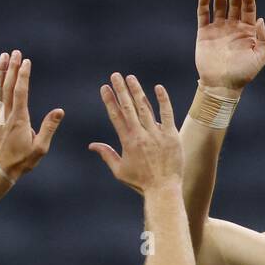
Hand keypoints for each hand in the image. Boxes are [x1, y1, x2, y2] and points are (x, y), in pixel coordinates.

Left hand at [0, 49, 64, 180]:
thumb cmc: (22, 161)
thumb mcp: (40, 148)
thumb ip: (49, 128)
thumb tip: (60, 111)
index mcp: (19, 119)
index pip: (20, 92)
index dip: (23, 75)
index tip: (26, 62)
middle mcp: (5, 114)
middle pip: (8, 85)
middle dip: (12, 67)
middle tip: (16, 52)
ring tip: (3, 56)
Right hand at [88, 73, 181, 193]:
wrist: (163, 189)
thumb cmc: (141, 182)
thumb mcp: (120, 170)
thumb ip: (107, 155)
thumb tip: (92, 145)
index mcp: (128, 142)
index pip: (116, 116)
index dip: (109, 100)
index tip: (104, 87)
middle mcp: (141, 135)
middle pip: (128, 107)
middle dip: (121, 90)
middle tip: (115, 75)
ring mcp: (157, 134)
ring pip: (145, 108)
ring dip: (137, 91)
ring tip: (130, 78)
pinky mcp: (171, 136)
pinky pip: (167, 114)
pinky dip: (163, 100)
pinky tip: (158, 88)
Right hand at [194, 0, 264, 94]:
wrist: (222, 86)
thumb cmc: (243, 74)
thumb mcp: (260, 57)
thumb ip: (264, 39)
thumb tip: (261, 20)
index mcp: (247, 32)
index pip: (249, 11)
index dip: (249, 0)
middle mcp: (233, 27)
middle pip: (234, 5)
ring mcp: (218, 29)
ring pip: (218, 7)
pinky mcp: (204, 33)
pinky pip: (203, 15)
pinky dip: (203, 4)